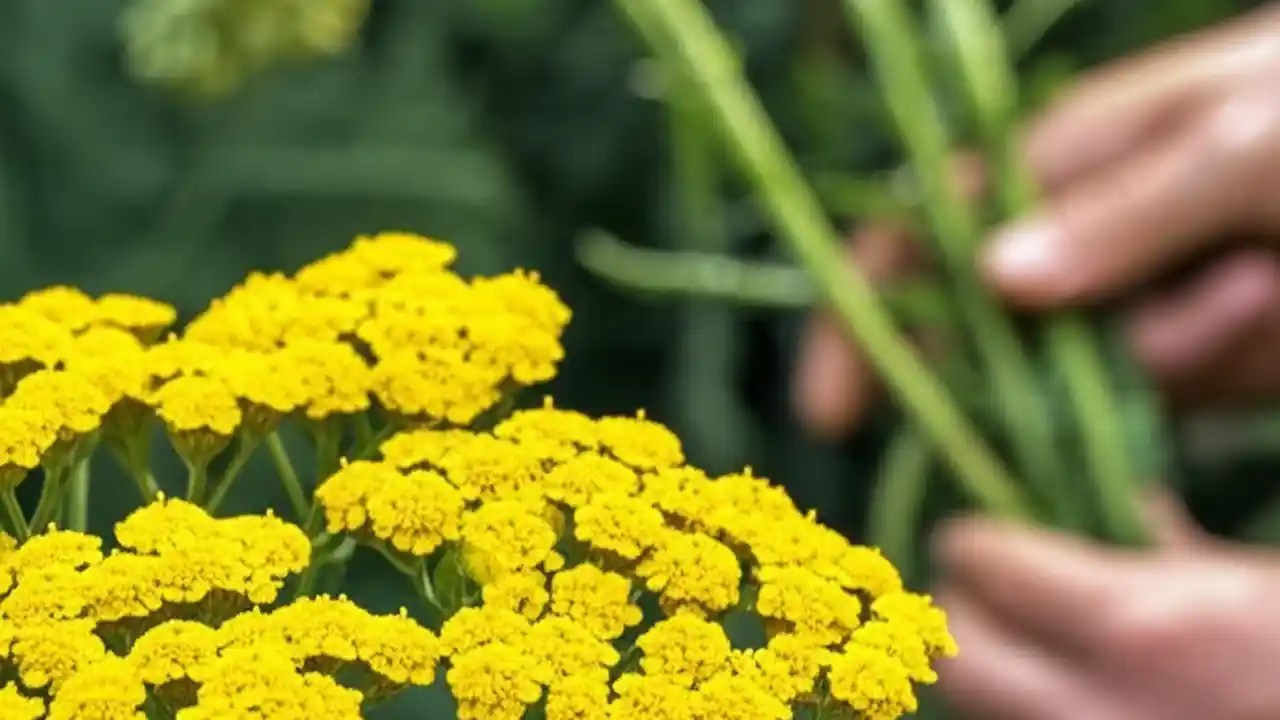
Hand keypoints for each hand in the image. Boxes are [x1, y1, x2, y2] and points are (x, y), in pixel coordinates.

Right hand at [796, 5, 1279, 437]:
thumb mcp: (1239, 141)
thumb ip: (1122, 211)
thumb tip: (995, 280)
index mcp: (1055, 166)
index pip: (913, 246)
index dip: (860, 324)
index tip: (836, 415)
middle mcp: (1078, 240)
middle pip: (994, 338)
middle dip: (1052, 365)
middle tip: (1192, 311)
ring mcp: (1138, 298)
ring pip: (1089, 381)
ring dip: (1179, 357)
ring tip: (1268, 279)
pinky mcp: (1200, 351)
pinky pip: (1170, 396)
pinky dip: (1219, 369)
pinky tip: (1275, 304)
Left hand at [934, 503, 1279, 719]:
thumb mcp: (1263, 584)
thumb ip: (1178, 550)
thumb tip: (1127, 508)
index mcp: (1143, 625)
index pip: (988, 566)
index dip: (974, 542)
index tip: (979, 534)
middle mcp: (1097, 710)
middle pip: (956, 659)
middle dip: (955, 616)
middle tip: (977, 591)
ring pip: (981, 716)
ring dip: (982, 675)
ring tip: (1011, 644)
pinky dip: (1019, 717)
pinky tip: (1050, 694)